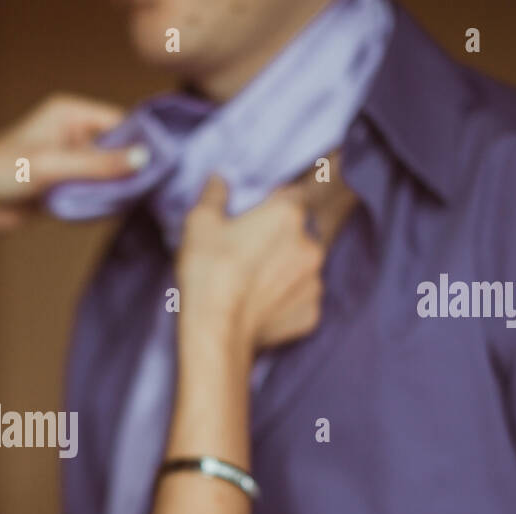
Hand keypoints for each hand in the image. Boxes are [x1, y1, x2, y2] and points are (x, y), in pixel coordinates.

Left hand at [0, 94, 145, 230]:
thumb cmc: (1, 174)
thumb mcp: (53, 166)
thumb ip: (99, 165)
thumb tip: (144, 159)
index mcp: (69, 112)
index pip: (119, 122)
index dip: (141, 143)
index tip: (162, 166)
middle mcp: (72, 131)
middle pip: (118, 148)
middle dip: (130, 169)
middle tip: (150, 190)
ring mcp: (71, 158)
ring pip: (109, 172)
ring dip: (117, 188)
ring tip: (132, 202)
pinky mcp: (67, 183)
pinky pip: (97, 189)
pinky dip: (104, 200)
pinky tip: (112, 210)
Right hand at [176, 177, 325, 360]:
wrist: (216, 333)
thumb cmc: (208, 272)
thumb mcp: (200, 224)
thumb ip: (214, 194)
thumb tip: (220, 179)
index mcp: (288, 214)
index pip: (293, 195)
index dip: (274, 205)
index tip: (255, 218)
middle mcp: (312, 245)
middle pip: (299, 235)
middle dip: (279, 241)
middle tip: (248, 256)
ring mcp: (315, 282)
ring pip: (302, 269)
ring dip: (285, 272)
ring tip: (254, 286)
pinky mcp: (313, 315)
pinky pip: (301, 301)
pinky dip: (286, 303)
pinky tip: (262, 308)